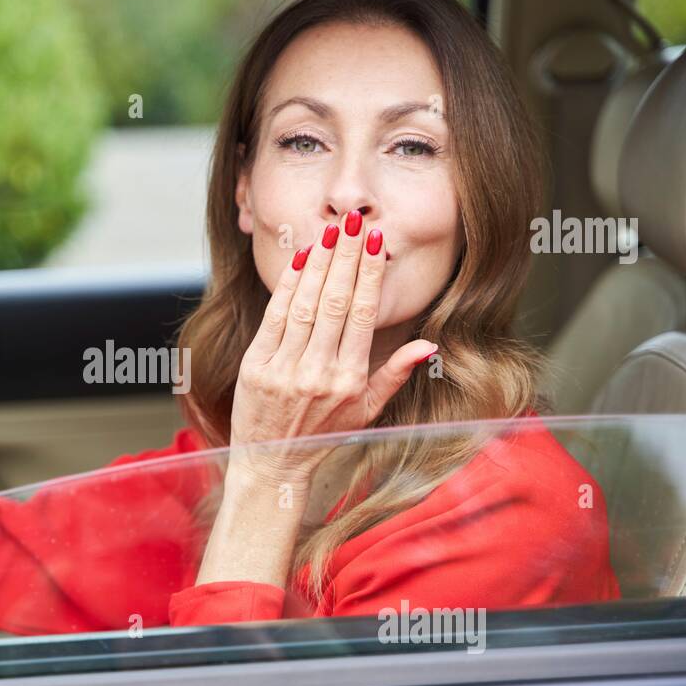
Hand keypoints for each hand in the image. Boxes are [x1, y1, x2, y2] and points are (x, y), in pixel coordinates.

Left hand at [228, 211, 437, 483]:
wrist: (272, 464)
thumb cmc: (323, 435)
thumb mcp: (367, 411)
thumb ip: (395, 374)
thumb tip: (430, 345)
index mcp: (350, 380)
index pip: (361, 315)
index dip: (368, 275)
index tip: (375, 242)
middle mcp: (318, 373)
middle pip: (333, 302)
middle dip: (345, 256)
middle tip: (353, 221)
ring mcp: (284, 369)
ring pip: (304, 304)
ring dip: (318, 262)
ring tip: (330, 231)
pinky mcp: (255, 366)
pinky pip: (274, 316)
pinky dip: (287, 285)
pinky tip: (300, 259)